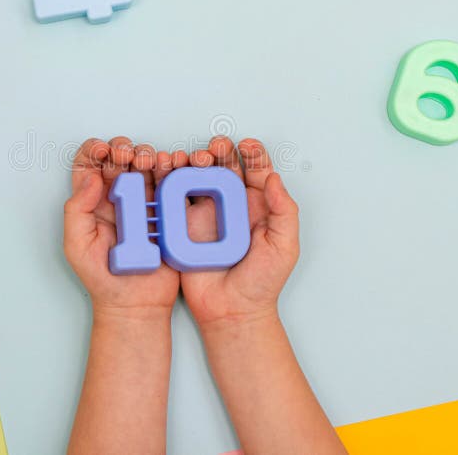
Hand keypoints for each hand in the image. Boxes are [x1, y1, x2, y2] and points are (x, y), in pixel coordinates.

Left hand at [63, 137, 180, 319]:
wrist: (137, 304)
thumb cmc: (103, 279)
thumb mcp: (76, 246)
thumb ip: (77, 210)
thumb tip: (91, 177)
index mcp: (93, 202)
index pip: (90, 165)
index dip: (95, 151)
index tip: (103, 151)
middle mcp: (118, 198)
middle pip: (120, 159)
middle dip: (123, 148)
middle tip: (127, 155)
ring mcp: (144, 203)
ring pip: (146, 165)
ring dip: (147, 154)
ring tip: (149, 160)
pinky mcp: (167, 210)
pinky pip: (171, 182)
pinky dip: (172, 167)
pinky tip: (169, 164)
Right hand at [179, 137, 299, 327]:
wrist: (232, 311)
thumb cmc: (262, 283)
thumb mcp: (285, 246)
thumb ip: (284, 211)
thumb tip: (275, 178)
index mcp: (256, 206)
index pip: (255, 171)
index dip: (252, 154)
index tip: (247, 145)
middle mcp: (230, 205)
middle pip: (224, 167)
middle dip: (220, 151)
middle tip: (216, 146)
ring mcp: (205, 214)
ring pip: (198, 176)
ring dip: (195, 161)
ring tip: (195, 157)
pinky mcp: (182, 225)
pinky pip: (176, 197)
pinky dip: (172, 178)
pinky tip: (172, 168)